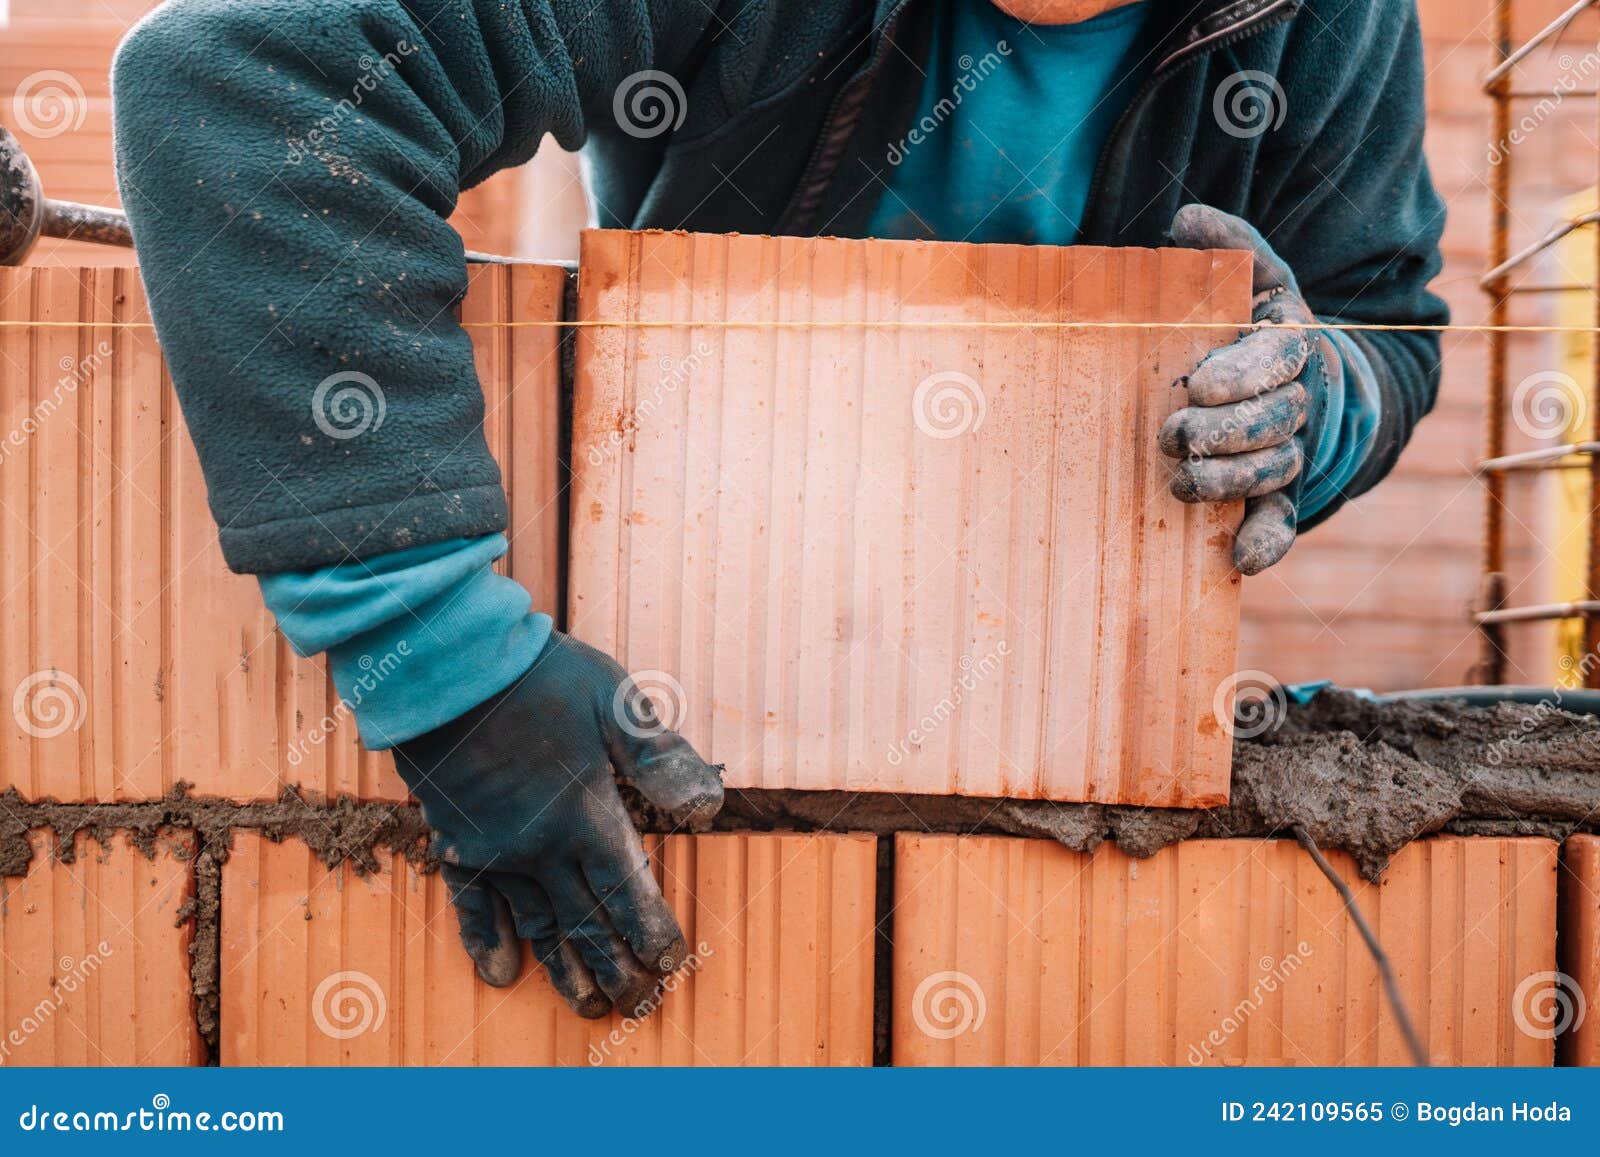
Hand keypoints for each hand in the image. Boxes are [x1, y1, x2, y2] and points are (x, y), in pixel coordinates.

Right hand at [392, 632, 722, 1018]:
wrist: (445, 667)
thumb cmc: (538, 677)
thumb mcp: (612, 702)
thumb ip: (658, 758)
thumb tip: (708, 805)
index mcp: (586, 814)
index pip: (628, 890)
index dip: (650, 932)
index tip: (669, 968)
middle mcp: (542, 847)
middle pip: (586, 921)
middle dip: (615, 966)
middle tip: (636, 1007)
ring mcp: (496, 850)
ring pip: (537, 924)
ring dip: (563, 969)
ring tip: (586, 1008)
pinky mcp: (457, 842)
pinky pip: (471, 905)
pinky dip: (485, 940)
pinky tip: (499, 974)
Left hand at [1164, 203, 1337, 574]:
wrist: (1293, 379)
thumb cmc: (1251, 323)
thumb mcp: (1250, 278)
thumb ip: (1228, 246)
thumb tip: (1187, 219)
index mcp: (1288, 343)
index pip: (1277, 359)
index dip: (1241, 376)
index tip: (1196, 386)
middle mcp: (1298, 397)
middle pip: (1276, 420)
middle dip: (1224, 433)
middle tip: (1172, 435)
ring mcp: (1293, 448)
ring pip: (1276, 469)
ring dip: (1230, 481)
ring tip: (1181, 482)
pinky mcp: (1278, 491)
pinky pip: (1282, 520)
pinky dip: (1266, 542)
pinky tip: (1239, 559)